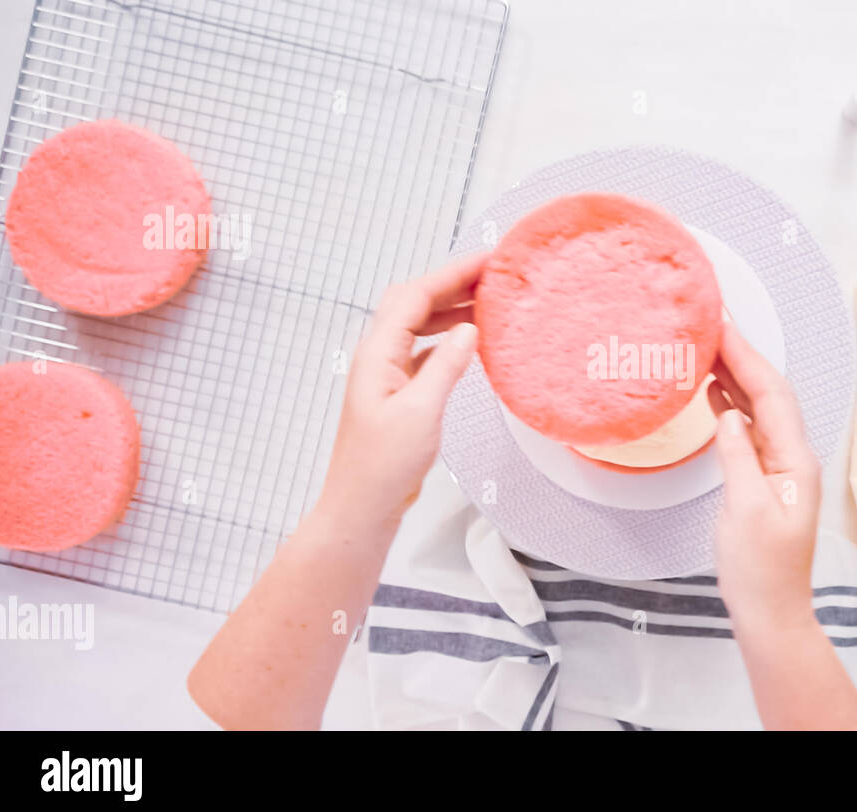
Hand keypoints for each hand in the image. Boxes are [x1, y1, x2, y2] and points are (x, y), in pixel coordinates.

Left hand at [319, 253, 486, 525]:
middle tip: (492, 275)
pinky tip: (471, 342)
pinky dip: (449, 339)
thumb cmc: (383, 465)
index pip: (416, 295)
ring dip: (452, 309)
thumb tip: (469, 330)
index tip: (488, 261)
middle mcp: (379, 356)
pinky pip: (425, 350)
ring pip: (420, 325)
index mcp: (378, 353)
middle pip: (415, 302)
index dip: (453, 273)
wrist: (363, 505)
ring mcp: (387, 373)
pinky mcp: (398, 392)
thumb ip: (447, 367)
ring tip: (489, 302)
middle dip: (452, 283)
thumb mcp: (421, 412)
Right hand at [707, 321, 821, 630]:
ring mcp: (778, 468)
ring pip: (757, 409)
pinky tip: (714, 393)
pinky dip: (730, 405)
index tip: (722, 326)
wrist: (770, 611)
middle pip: (767, 393)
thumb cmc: (760, 572)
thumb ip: (737, 457)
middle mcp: (792, 458)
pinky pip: (747, 430)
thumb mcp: (744, 511)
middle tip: (712, 324)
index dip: (746, 357)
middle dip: (741, 356)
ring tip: (707, 347)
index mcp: (795, 461)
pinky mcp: (763, 480)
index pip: (770, 394)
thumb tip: (728, 415)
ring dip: (734, 376)